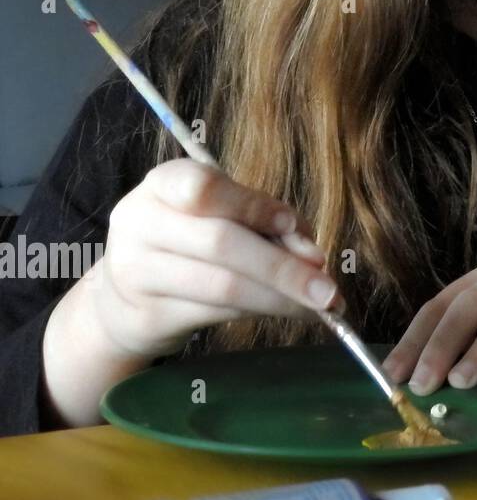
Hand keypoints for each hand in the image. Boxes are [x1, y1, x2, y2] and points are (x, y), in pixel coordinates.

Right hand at [84, 158, 338, 360]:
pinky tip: (290, 311)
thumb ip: (268, 222)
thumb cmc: (191, 241)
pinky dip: (262, 312)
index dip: (253, 206)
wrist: (126, 296)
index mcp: (162, 184)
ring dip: (281, 298)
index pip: (202, 187)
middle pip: (221, 243)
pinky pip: (217, 313)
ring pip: (223, 286)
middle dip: (284, 267)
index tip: (293, 225)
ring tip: (319, 305)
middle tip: (327, 289)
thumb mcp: (223, 214)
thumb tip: (312, 257)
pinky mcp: (148, 315)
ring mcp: (137, 273)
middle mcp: (141, 223)